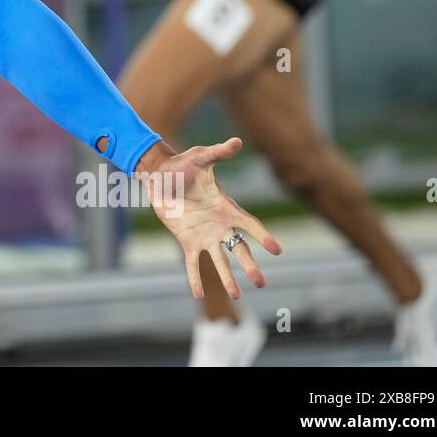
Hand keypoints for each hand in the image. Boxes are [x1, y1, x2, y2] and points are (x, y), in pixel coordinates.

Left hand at [145, 137, 283, 298]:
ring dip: (228, 278)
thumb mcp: (200, 157)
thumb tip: (237, 140)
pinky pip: (192, 264)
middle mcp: (219, 225)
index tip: (277, 250)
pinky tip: (198, 294)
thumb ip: (218, 152)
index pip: (250, 225)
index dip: (263, 237)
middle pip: (239, 248)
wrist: (159, 176)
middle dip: (250, 265)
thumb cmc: (183, 164)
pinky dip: (195, 278)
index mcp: (227, 207)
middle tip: (261, 283)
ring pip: (219, 261)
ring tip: (237, 295)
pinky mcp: (186, 241)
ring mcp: (204, 235)